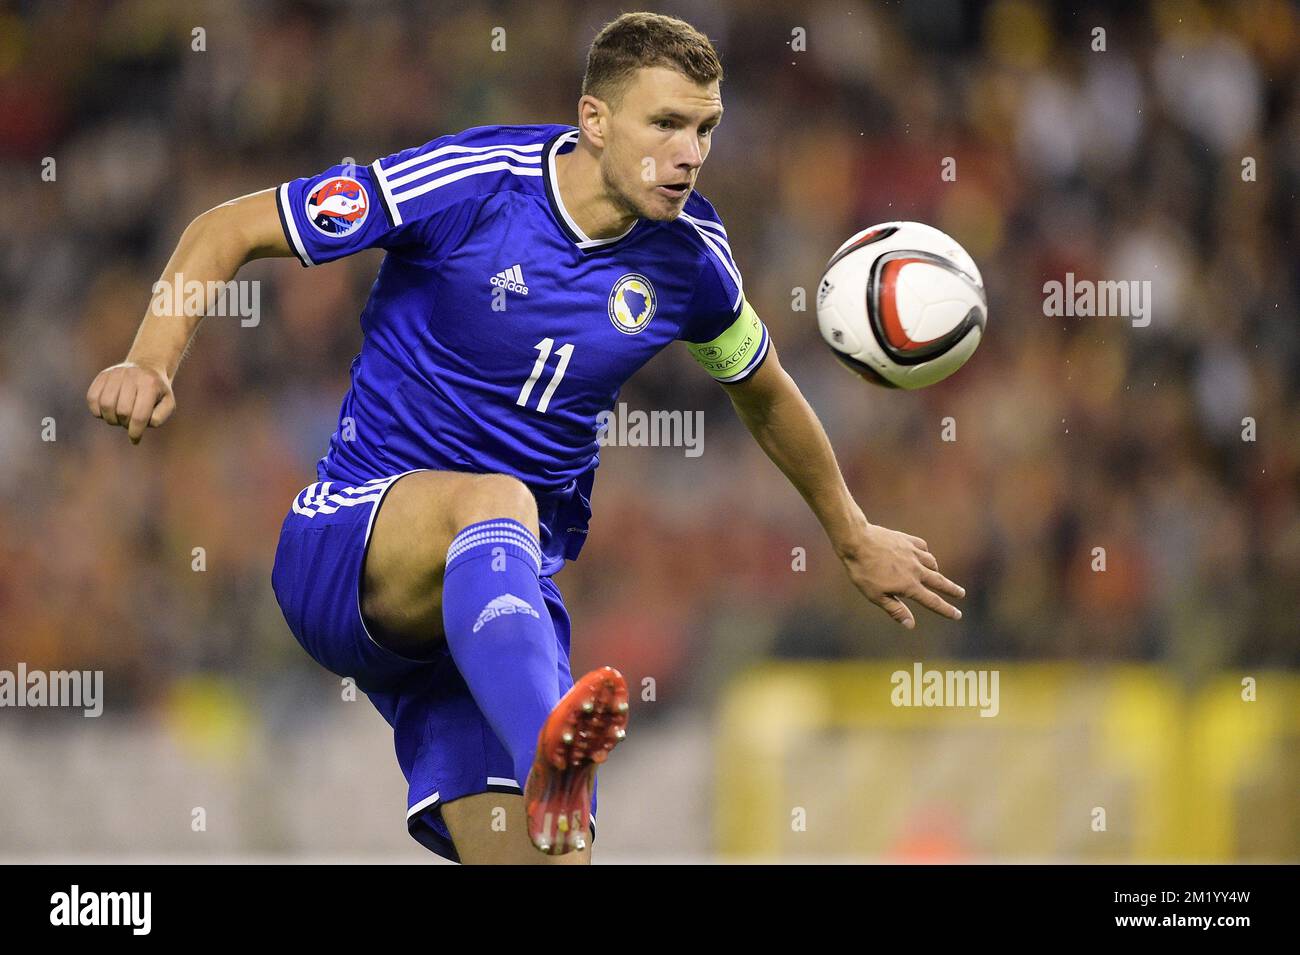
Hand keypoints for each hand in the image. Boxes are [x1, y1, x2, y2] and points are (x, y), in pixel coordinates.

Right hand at [86, 361, 175, 443]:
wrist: (147, 366)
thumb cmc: (157, 391)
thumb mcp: (168, 403)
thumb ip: (159, 417)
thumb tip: (140, 425)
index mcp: (150, 384)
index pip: (139, 415)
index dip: (135, 432)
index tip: (134, 439)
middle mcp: (131, 376)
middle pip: (122, 411)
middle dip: (125, 424)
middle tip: (130, 422)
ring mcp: (115, 374)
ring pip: (105, 405)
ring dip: (111, 418)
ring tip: (119, 417)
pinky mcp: (102, 376)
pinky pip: (92, 398)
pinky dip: (97, 411)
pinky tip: (108, 411)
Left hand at [840, 523, 965, 628]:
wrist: (857, 541)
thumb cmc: (863, 571)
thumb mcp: (875, 596)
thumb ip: (895, 610)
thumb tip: (910, 625)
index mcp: (909, 585)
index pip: (932, 601)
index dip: (946, 610)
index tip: (958, 615)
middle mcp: (915, 569)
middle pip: (939, 581)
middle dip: (952, 589)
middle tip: (961, 593)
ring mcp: (913, 553)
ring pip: (932, 563)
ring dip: (936, 570)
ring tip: (936, 574)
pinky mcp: (907, 540)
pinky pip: (923, 547)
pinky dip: (926, 554)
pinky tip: (923, 554)